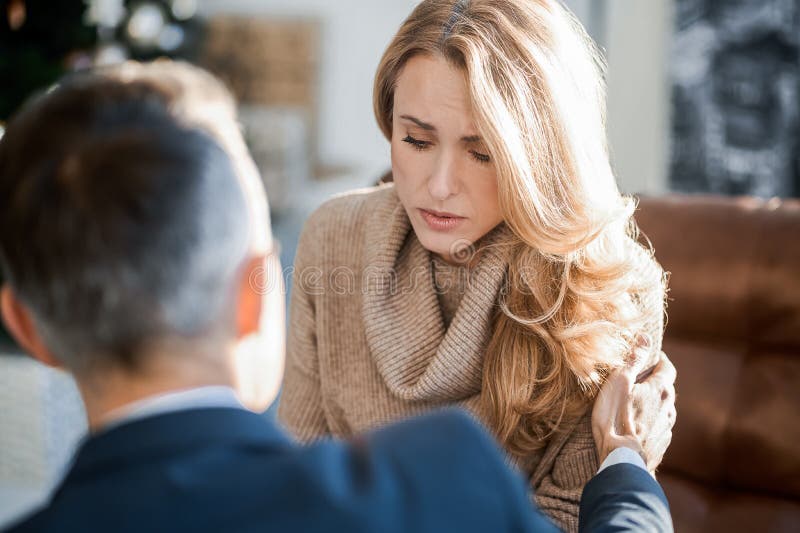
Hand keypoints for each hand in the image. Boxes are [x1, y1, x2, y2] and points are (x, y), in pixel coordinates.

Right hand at [592, 343, 676, 471]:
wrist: (622, 459)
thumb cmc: (615, 417)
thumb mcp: (619, 382)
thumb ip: (634, 360)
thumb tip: (646, 337)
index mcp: (660, 389)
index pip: (668, 367)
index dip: (660, 359)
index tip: (651, 355)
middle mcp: (668, 407)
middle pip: (666, 388)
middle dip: (655, 381)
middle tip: (639, 379)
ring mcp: (666, 427)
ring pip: (664, 409)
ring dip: (654, 403)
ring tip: (636, 404)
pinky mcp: (661, 444)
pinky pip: (659, 427)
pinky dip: (651, 422)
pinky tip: (638, 426)